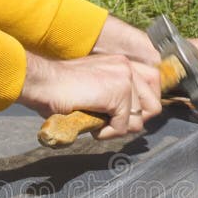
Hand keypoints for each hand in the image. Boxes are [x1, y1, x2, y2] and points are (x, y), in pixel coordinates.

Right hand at [18, 52, 160, 139]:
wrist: (44, 84)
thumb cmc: (59, 90)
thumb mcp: (94, 90)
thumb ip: (114, 98)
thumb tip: (133, 120)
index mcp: (121, 64)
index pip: (153, 85)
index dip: (142, 106)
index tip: (126, 116)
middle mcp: (127, 67)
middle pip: (153, 105)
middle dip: (134, 121)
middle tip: (111, 124)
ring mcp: (125, 78)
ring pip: (137, 120)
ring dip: (116, 128)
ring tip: (95, 121)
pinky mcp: (119, 93)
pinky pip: (123, 127)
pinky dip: (106, 133)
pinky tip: (90, 124)